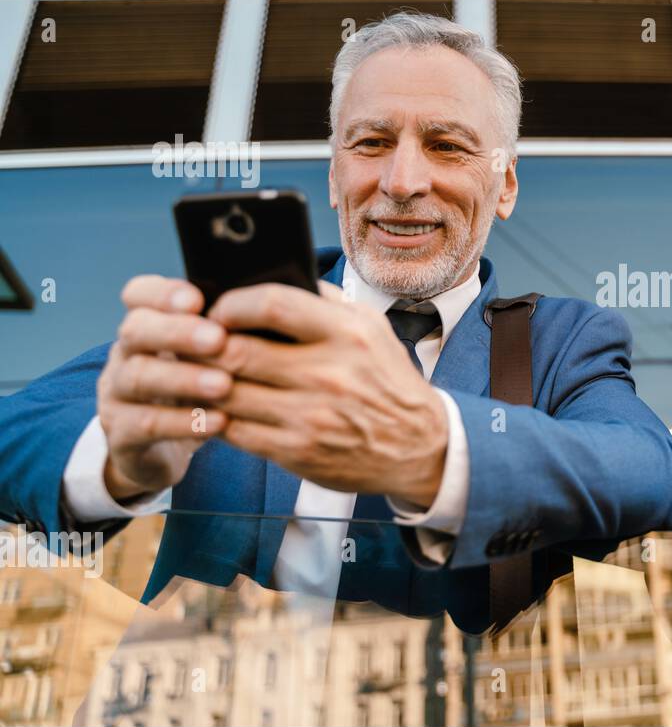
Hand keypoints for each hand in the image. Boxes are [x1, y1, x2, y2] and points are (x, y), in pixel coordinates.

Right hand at [98, 276, 232, 498]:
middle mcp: (127, 353)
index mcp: (151, 323)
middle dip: (177, 332)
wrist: (165, 449)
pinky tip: (219, 421)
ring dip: (183, 378)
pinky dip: (183, 422)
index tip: (197, 298)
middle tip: (217, 339)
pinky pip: (145, 425)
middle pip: (135, 330)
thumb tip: (287, 297)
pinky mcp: (122, 434)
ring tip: (224, 385)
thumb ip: (235, 327)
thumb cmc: (202, 387)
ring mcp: (117, 394)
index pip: (139, 293)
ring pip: (137, 376)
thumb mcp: (213, 354)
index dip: (163, 292)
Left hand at [200, 282, 447, 505]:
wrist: (419, 445)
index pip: (273, 304)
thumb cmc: (387, 382)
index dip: (232, 304)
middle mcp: (330, 374)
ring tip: (198, 373)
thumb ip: (326, 302)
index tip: (218, 309)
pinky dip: (217, 417)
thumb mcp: (372, 330)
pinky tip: (217, 407)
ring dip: (204, 382)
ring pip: (228, 392)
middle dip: (206, 345)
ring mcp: (311, 415)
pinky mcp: (298, 450)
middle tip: (196, 343)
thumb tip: (273, 275)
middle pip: (238, 351)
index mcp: (348, 334)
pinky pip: (236, 430)